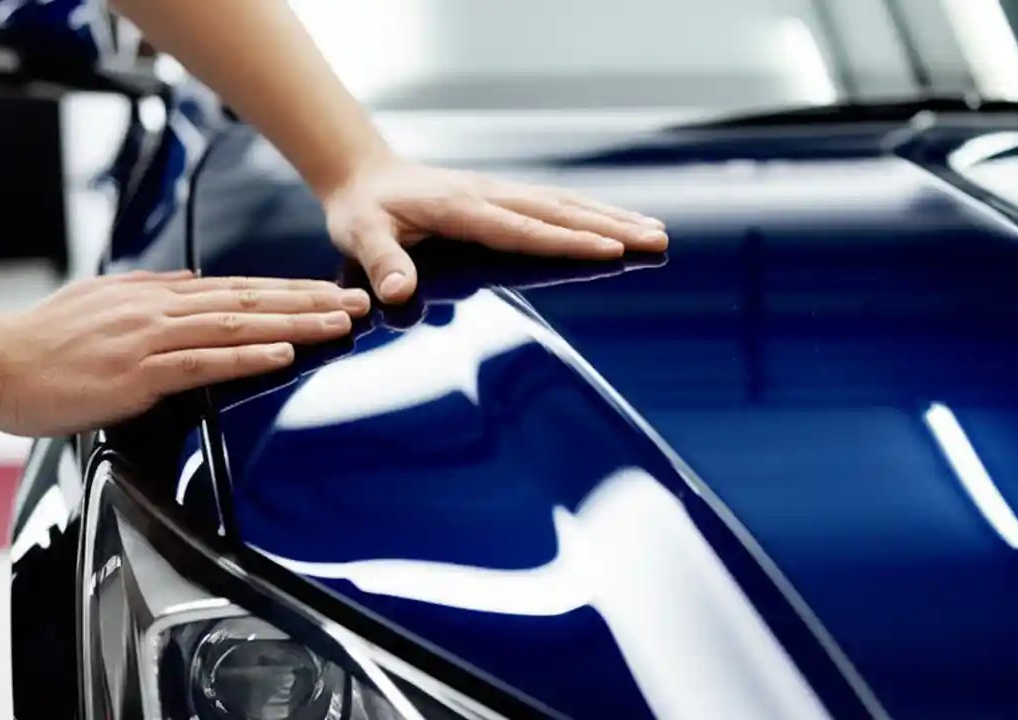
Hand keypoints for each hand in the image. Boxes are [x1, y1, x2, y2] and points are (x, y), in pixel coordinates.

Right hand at [0, 270, 369, 435]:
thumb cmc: (43, 341)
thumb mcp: (102, 300)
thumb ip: (152, 291)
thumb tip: (195, 282)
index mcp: (155, 295)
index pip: (237, 288)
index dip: (289, 289)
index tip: (330, 289)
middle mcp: (159, 309)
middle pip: (250, 301)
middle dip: (310, 300)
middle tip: (359, 301)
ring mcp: (149, 339)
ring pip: (237, 325)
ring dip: (294, 322)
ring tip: (338, 322)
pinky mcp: (137, 373)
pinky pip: (202, 362)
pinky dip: (246, 355)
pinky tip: (280, 352)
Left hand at [322, 159, 668, 303]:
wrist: (363, 174)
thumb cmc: (363, 211)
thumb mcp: (360, 236)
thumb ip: (382, 263)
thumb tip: (399, 293)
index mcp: (461, 207)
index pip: (523, 229)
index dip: (567, 241)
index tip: (610, 249)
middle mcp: (489, 195)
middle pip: (559, 213)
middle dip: (611, 228)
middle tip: (657, 241)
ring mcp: (500, 192)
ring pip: (565, 204)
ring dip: (612, 218)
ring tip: (656, 231)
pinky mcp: (503, 196)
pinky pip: (555, 203)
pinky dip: (592, 211)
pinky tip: (619, 221)